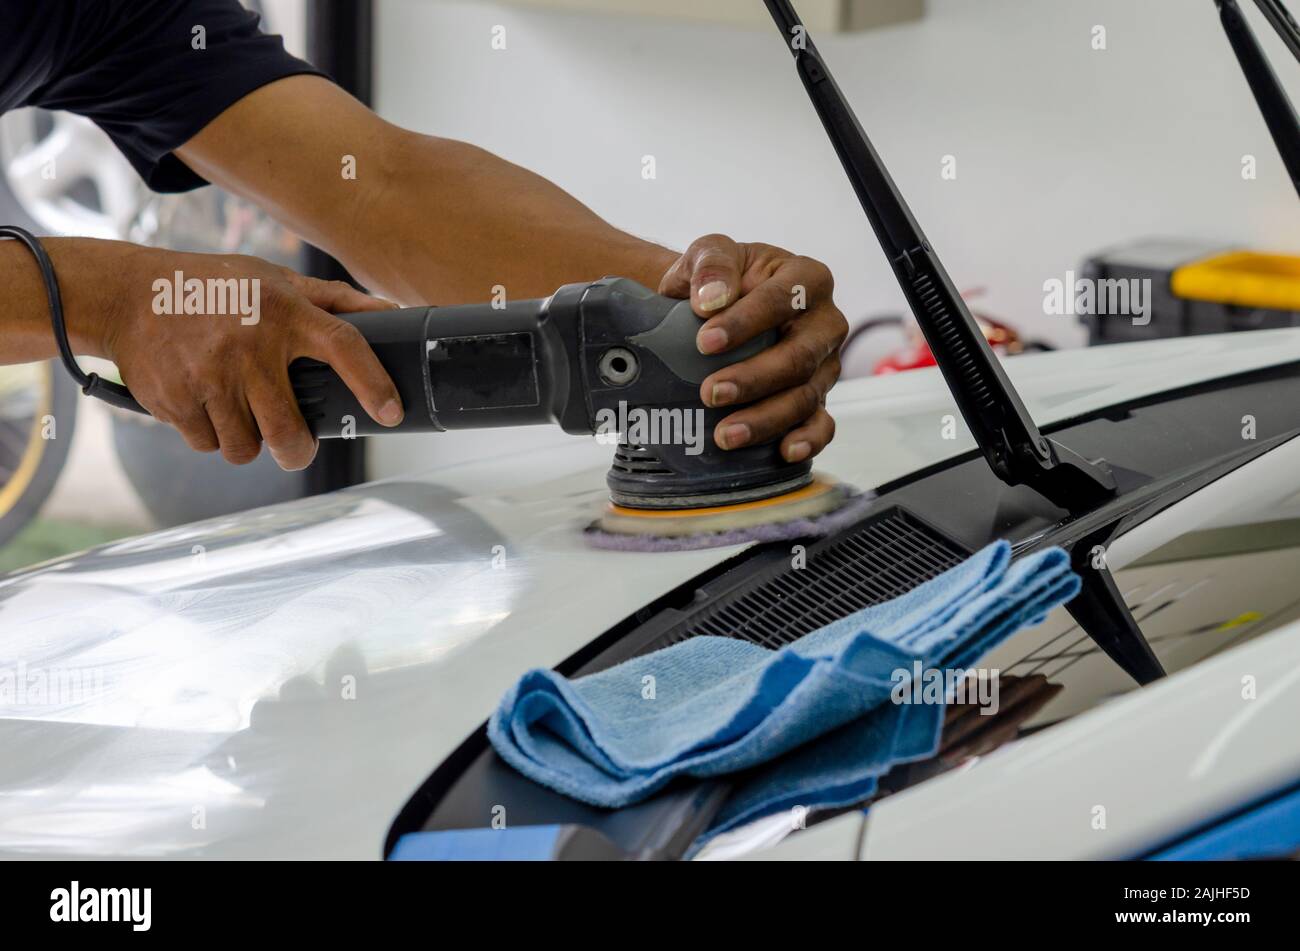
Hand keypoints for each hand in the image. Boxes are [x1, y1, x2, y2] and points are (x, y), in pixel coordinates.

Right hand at [94, 246, 402, 469]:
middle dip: (297, 451)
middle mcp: (250, 346)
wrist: (126, 294)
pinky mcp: (176, 400)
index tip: (391, 412)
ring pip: (246, 447)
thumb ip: (334, 300)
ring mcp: (210, 376)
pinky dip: (211, 435)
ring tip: (238, 411)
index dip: (372, 383)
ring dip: (247, 441)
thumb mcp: (275, 280)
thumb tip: (393, 311)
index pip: (343, 347)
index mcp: (284, 313)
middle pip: (288, 432)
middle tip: (296, 446)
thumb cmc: (216, 288)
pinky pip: (208, 444)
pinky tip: (204, 403)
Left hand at [658, 235, 846, 461]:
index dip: (745, 322)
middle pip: (799, 356)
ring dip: (766, 418)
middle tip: (710, 393)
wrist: (716, 307)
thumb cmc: (720, 279)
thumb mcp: (711, 253)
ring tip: (725, 434)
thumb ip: (712, 264)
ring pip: (806, 395)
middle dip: (754, 378)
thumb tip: (710, 299)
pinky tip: (784, 452)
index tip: (705, 341)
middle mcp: (824, 323)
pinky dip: (808, 440)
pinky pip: (823, 423)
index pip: (782, 300)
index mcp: (807, 278)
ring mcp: (824, 364)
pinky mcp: (817, 398)